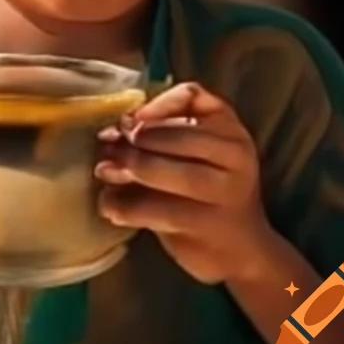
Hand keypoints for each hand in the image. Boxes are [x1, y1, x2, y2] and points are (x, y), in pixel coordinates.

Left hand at [94, 81, 273, 284]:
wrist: (239, 246)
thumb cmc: (205, 186)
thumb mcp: (195, 151)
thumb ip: (162, 133)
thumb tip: (114, 129)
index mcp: (230, 128)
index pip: (192, 97)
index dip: (156, 105)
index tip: (130, 120)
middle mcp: (236, 156)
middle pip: (179, 136)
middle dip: (136, 141)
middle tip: (109, 147)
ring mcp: (226, 193)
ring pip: (174, 173)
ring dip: (130, 170)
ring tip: (105, 172)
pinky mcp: (207, 225)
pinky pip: (162, 211)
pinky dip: (128, 207)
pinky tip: (109, 205)